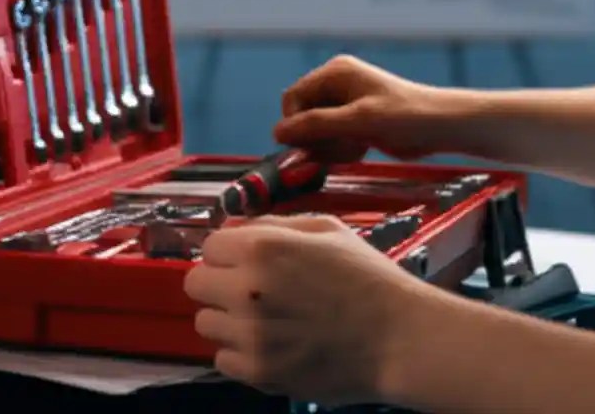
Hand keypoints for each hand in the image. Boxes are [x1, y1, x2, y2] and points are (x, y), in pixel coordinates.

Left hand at [183, 214, 425, 405]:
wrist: (399, 337)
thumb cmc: (368, 279)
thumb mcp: (327, 230)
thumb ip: (273, 224)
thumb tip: (232, 226)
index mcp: (263, 247)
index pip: (210, 245)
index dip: (229, 252)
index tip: (246, 261)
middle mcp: (247, 288)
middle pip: (195, 284)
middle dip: (219, 283)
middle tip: (250, 291)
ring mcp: (249, 333)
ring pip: (204, 323)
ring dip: (228, 320)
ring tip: (264, 320)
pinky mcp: (257, 370)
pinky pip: (222, 359)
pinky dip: (240, 353)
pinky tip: (270, 344)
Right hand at [273, 54, 457, 162]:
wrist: (441, 126)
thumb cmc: (406, 116)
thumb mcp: (358, 121)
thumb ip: (317, 125)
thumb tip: (278, 132)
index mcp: (335, 72)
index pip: (293, 98)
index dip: (294, 124)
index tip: (304, 148)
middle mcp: (337, 84)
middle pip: (303, 116)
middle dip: (316, 138)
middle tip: (338, 149)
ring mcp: (346, 103)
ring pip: (317, 131)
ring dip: (330, 146)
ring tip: (354, 149)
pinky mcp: (355, 121)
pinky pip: (332, 138)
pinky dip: (340, 149)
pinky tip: (360, 149)